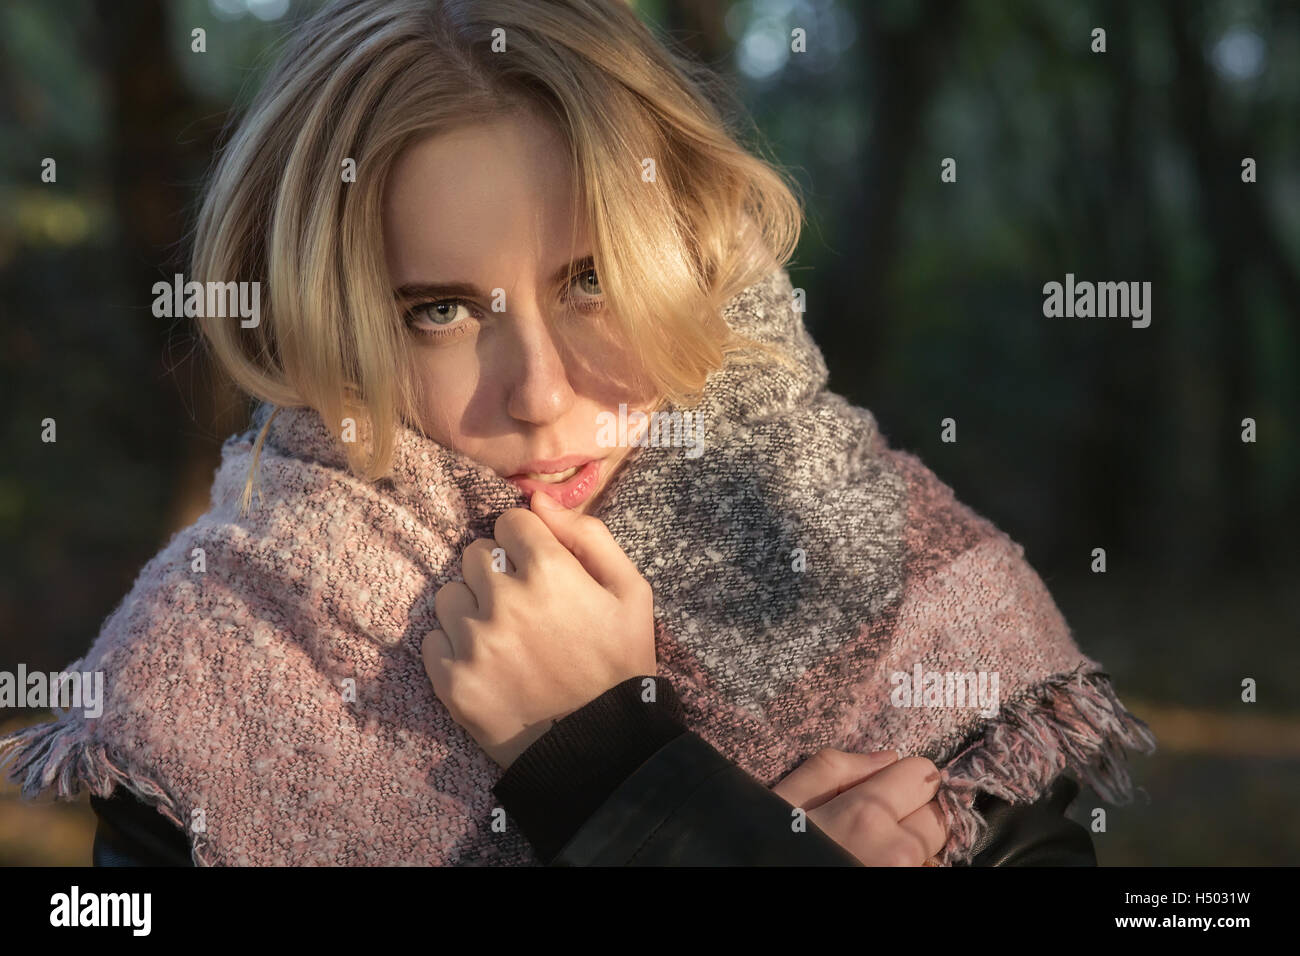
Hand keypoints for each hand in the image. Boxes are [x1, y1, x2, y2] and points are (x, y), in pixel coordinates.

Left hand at [422, 491, 656, 768]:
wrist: (601, 748)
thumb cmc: (621, 663)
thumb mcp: (631, 591)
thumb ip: (588, 535)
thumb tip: (537, 498)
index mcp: (548, 570)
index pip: (509, 522)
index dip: (527, 544)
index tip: (540, 571)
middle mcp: (503, 599)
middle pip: (474, 554)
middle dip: (496, 572)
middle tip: (524, 607)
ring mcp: (473, 641)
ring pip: (448, 594)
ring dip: (471, 608)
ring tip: (504, 637)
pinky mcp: (451, 681)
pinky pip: (431, 639)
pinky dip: (453, 648)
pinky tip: (487, 664)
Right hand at [772, 748, 948, 865]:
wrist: (756, 882)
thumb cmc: (772, 847)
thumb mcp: (786, 799)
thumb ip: (833, 768)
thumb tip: (886, 758)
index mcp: (865, 813)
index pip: (922, 772)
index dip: (900, 777)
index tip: (883, 789)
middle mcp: (896, 849)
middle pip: (936, 812)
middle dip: (912, 812)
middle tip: (876, 824)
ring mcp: (904, 875)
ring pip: (932, 848)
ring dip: (911, 845)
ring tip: (871, 849)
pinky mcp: (905, 887)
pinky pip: (924, 870)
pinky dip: (909, 867)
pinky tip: (875, 864)